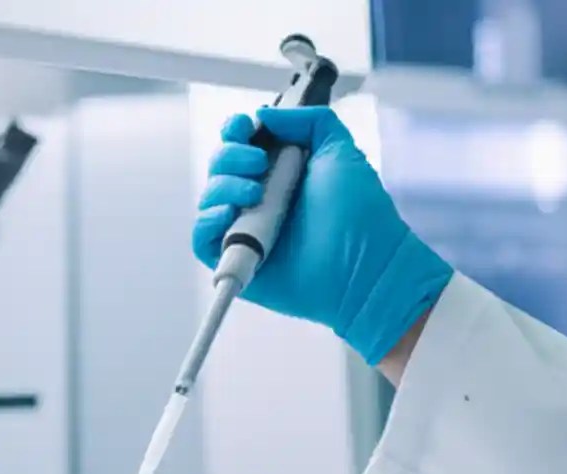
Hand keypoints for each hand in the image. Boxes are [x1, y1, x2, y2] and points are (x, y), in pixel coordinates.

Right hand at [193, 106, 452, 364]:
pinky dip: (208, 221)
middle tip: (259, 164)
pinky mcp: (237, 261)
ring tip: (255, 194)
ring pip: (209, 198)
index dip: (235, 131)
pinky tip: (229, 214)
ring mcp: (246, 231)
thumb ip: (309, 119)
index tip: (245, 127)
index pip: (240, 144)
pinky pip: (202, 239)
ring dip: (224, 186)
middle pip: (219, 166)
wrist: (364, 265)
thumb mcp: (339, 149)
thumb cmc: (359, 213)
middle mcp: (259, 199)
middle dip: (230, 156)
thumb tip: (265, 114)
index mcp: (280, 171)